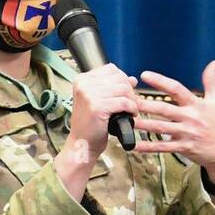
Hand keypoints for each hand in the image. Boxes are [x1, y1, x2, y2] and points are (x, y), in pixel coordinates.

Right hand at [55, 64, 138, 198]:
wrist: (82, 144)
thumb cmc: (91, 125)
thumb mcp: (100, 101)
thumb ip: (113, 88)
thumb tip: (133, 79)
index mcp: (82, 79)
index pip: (111, 69)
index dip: (123, 80)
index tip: (125, 94)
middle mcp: (83, 84)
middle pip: (118, 77)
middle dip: (130, 91)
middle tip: (131, 104)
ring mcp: (89, 95)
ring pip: (123, 89)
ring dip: (132, 100)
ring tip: (131, 110)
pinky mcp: (97, 107)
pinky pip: (124, 102)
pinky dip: (132, 109)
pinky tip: (131, 115)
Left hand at [131, 60, 214, 179]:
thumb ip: (212, 80)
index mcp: (196, 104)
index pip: (176, 89)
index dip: (160, 81)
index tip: (144, 75)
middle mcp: (190, 118)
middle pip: (164, 109)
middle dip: (146, 104)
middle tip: (128, 99)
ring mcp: (186, 134)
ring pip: (161, 128)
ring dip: (144, 125)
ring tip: (128, 121)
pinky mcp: (183, 148)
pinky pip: (163, 148)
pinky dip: (149, 147)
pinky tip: (135, 145)